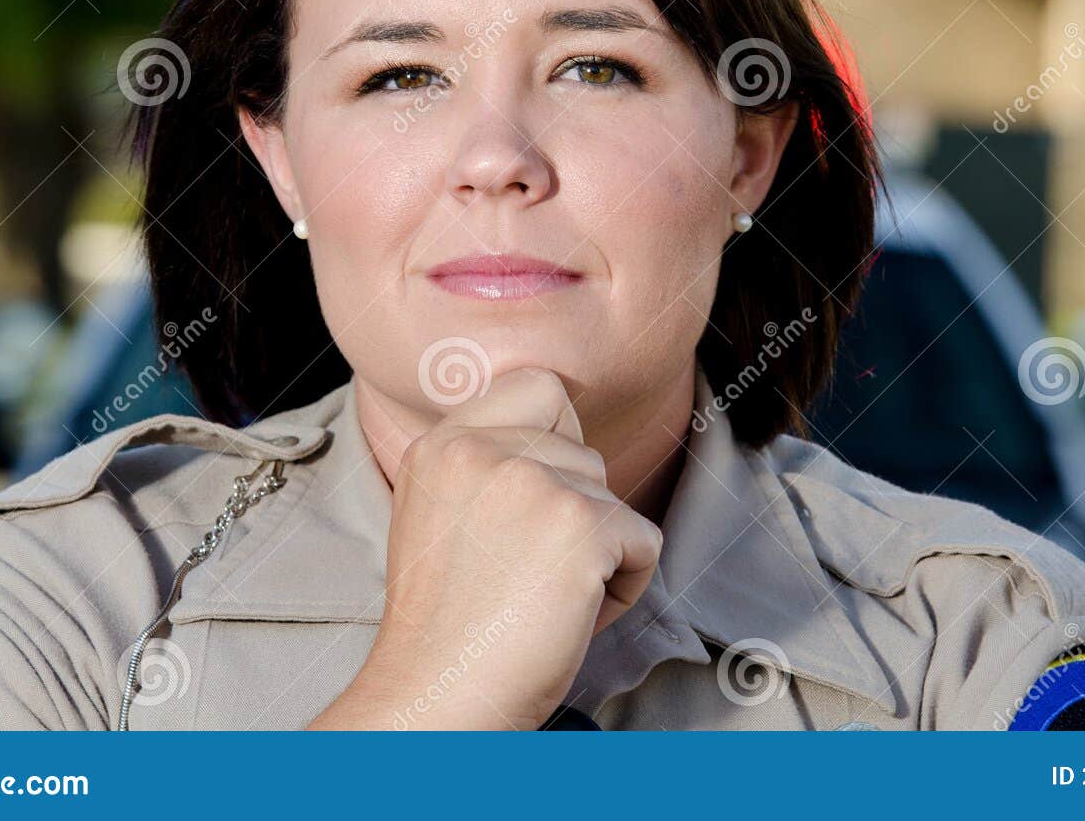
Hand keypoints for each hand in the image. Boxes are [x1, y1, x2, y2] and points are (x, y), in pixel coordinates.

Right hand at [307, 367, 663, 729]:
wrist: (440, 697)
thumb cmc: (449, 626)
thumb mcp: (441, 513)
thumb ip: (487, 463)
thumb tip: (563, 428)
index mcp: (442, 442)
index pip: (539, 387)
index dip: (556, 443)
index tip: (530, 509)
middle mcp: (482, 448)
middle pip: (584, 451)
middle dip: (576, 514)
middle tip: (524, 576)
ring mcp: (532, 482)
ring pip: (614, 497)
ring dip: (598, 552)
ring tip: (540, 598)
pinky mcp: (581, 525)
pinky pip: (644, 541)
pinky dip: (624, 586)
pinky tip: (569, 616)